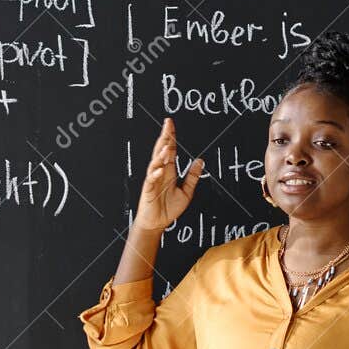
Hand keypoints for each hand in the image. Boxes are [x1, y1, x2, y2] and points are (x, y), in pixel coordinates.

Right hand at [135, 117, 203, 232]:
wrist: (157, 224)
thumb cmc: (169, 210)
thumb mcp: (187, 193)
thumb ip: (192, 177)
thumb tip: (200, 160)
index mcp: (169, 172)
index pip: (170, 150)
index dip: (171, 137)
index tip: (171, 124)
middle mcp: (160, 173)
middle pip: (161, 151)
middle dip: (164, 137)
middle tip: (167, 124)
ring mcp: (153, 181)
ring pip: (155, 163)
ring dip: (160, 154)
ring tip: (166, 146)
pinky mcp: (148, 190)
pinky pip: (151, 180)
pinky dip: (155, 174)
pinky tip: (160, 169)